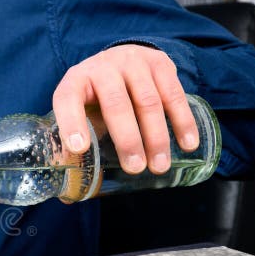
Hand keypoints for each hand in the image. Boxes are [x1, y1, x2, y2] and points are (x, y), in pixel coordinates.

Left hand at [52, 44, 199, 174]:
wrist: (121, 58)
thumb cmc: (96, 97)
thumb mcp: (79, 112)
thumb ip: (73, 148)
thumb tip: (68, 197)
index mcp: (75, 81)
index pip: (67, 99)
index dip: (72, 123)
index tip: (80, 149)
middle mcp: (102, 67)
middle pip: (116, 104)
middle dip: (127, 139)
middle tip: (134, 168)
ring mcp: (133, 62)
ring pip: (148, 101)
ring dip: (156, 136)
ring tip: (159, 166)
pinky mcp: (160, 63)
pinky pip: (174, 94)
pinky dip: (183, 121)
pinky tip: (187, 144)